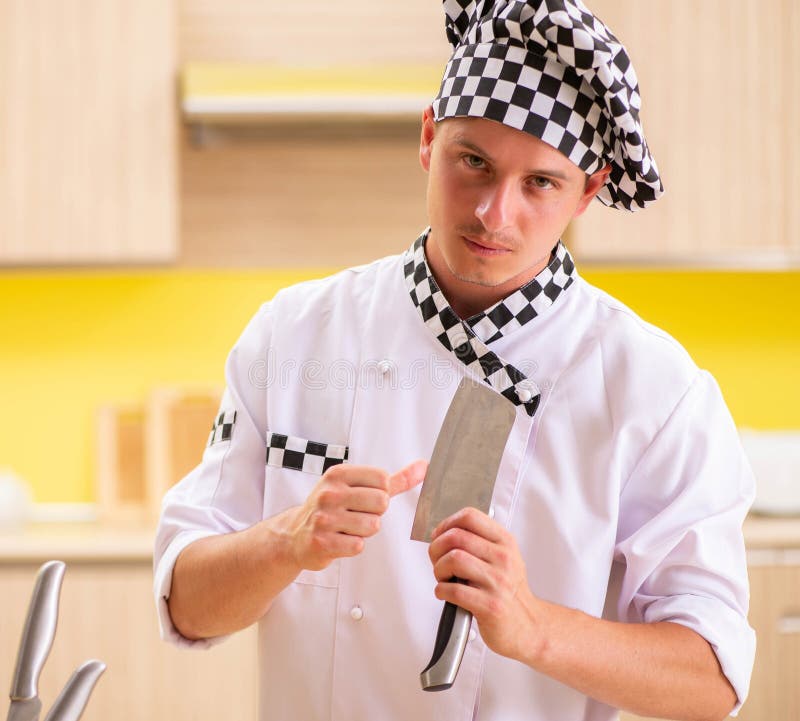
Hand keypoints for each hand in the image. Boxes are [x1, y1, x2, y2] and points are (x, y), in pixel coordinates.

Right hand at [280, 460, 426, 571]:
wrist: (294, 535)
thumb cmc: (332, 507)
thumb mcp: (358, 486)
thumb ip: (395, 479)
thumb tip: (424, 466)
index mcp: (338, 474)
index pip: (383, 480)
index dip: (380, 494)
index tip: (363, 499)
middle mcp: (329, 493)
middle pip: (382, 503)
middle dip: (374, 513)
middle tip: (355, 515)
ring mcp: (324, 517)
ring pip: (373, 526)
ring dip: (364, 531)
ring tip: (346, 528)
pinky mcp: (322, 542)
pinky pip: (358, 545)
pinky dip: (353, 545)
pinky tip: (339, 540)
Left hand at [428, 507, 541, 661]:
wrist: (528, 626)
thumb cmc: (508, 592)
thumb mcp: (502, 558)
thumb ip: (478, 542)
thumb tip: (443, 533)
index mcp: (505, 542)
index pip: (470, 516)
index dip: (447, 523)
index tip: (439, 535)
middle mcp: (503, 558)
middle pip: (456, 536)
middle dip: (437, 548)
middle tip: (437, 560)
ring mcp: (498, 582)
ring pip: (453, 559)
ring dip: (438, 569)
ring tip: (443, 578)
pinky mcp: (490, 606)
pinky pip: (454, 590)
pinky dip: (441, 591)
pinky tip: (445, 593)